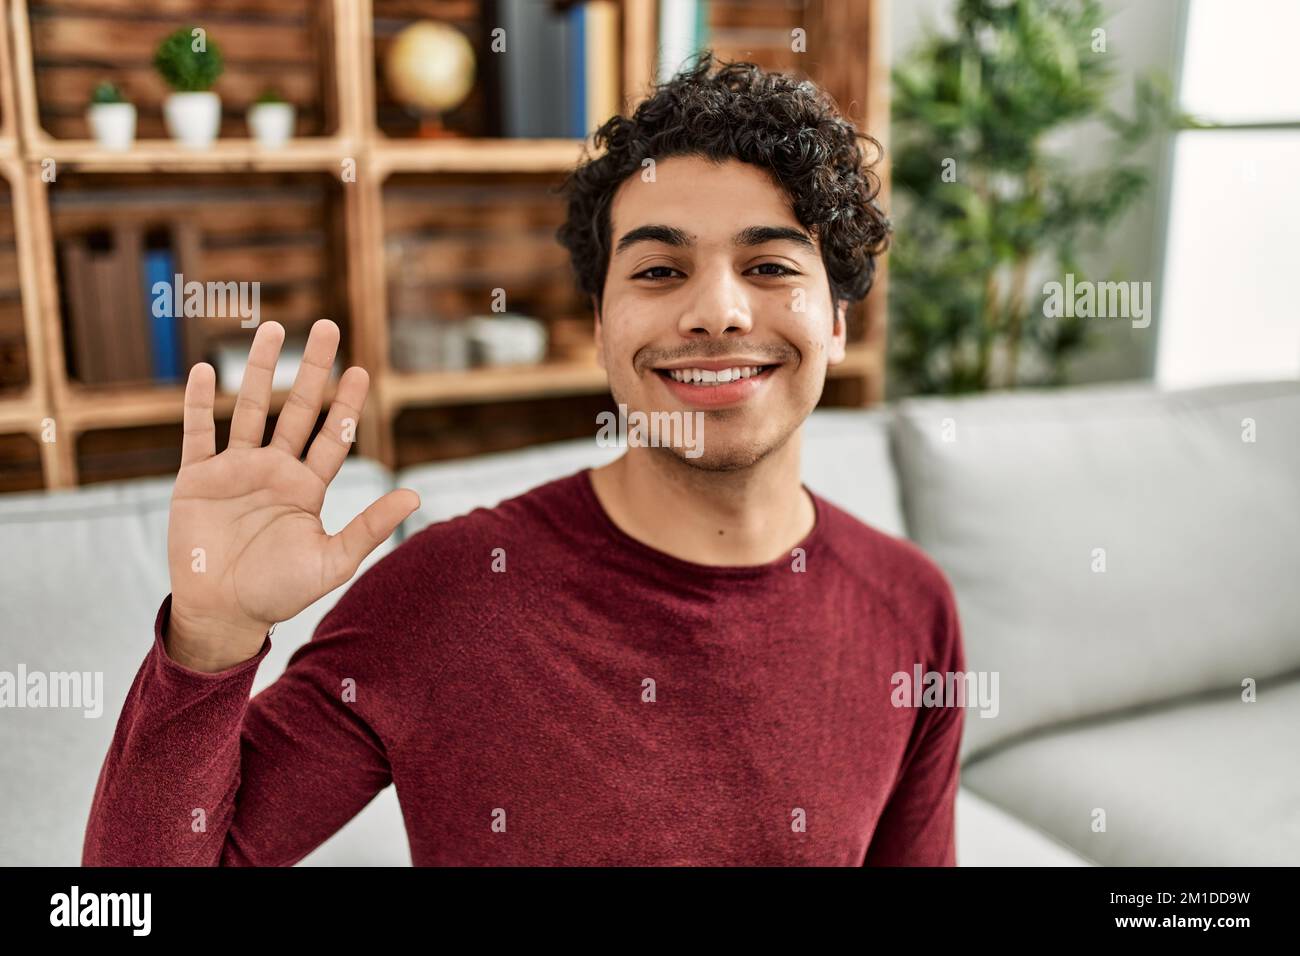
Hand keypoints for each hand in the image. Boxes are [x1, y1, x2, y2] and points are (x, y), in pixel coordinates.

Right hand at [165, 319, 418, 672]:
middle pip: (296, 409)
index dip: (346, 403)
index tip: (361, 369)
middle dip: (312, 369)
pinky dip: (199, 403)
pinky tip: (206, 371)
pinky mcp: (197, 479)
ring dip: (261, 371)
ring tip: (273, 330)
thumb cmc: (279, 593)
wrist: (223, 614)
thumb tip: (415, 495)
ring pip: (249, 409)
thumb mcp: (333, 560)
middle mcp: (274, 470)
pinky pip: (197, 433)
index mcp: (306, 487)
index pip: (332, 435)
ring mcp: (235, 471)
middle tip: (327, 327)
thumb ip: (371, 526)